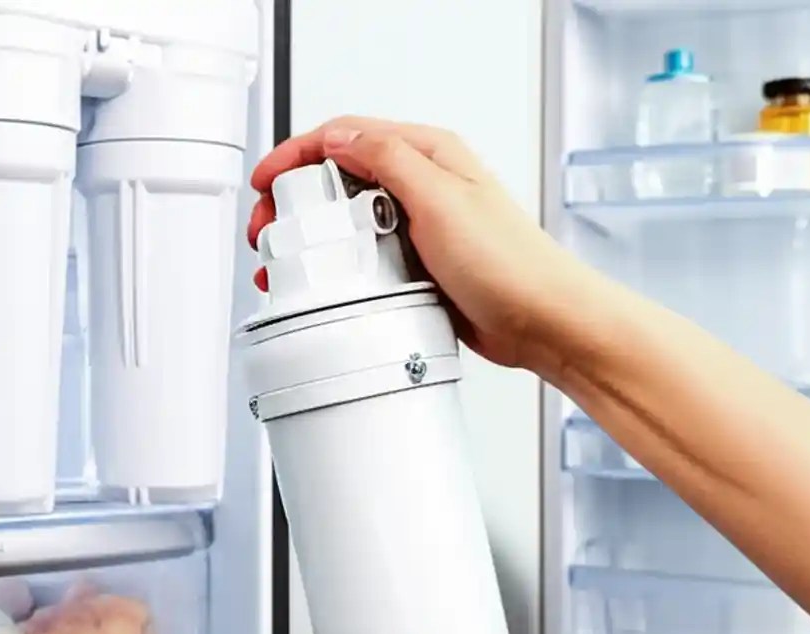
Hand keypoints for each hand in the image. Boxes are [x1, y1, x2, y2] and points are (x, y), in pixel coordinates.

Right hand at [248, 116, 587, 369]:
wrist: (543, 320)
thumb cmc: (510, 263)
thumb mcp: (441, 199)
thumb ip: (387, 160)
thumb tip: (340, 139)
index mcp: (428, 155)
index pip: (347, 136)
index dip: (297, 153)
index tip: (266, 178)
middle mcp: (421, 185)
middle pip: (338, 177)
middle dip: (293, 198)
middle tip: (267, 226)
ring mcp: (417, 225)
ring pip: (345, 219)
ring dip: (309, 235)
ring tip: (284, 259)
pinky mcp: (414, 263)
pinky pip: (362, 254)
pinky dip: (333, 264)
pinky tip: (320, 281)